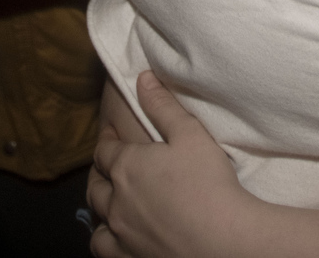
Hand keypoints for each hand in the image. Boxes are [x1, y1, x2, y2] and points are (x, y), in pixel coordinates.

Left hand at [88, 72, 256, 257]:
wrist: (223, 240)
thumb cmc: (209, 184)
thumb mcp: (190, 134)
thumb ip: (163, 105)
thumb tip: (142, 78)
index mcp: (126, 166)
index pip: (104, 150)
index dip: (108, 140)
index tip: (113, 136)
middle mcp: (115, 200)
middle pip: (95, 182)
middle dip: (100, 171)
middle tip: (110, 166)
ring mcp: (120, 232)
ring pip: (96, 216)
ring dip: (100, 205)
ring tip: (111, 201)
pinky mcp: (128, 256)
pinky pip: (102, 246)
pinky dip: (104, 237)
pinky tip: (116, 234)